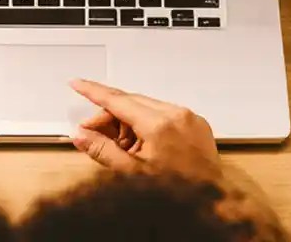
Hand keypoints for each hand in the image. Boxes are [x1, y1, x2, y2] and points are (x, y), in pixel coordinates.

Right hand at [69, 78, 221, 179]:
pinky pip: (165, 114)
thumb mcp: (132, 174)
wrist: (212, 205)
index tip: (78, 84)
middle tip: (93, 133)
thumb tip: (81, 136)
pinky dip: (148, 124)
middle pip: (131, 103)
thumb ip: (103, 151)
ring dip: (129, 121)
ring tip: (123, 148)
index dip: (93, 91)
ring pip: (147, 108)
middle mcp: (177, 115)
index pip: (118, 100)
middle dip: (109, 115)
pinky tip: (142, 145)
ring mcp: (190, 118)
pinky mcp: (197, 125)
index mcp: (160, 125)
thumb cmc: (178, 194)